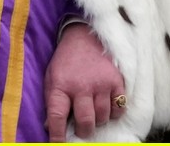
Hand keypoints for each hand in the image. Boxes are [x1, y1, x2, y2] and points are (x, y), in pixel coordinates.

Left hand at [44, 22, 125, 141]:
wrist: (85, 34)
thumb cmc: (66, 61)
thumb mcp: (52, 77)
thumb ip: (51, 101)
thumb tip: (50, 127)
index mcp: (60, 86)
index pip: (57, 118)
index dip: (57, 136)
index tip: (59, 144)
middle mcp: (81, 86)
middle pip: (85, 122)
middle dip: (83, 130)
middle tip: (82, 126)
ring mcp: (101, 83)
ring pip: (103, 117)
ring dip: (98, 120)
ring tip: (94, 110)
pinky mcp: (116, 80)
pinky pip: (119, 107)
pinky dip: (114, 111)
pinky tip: (107, 104)